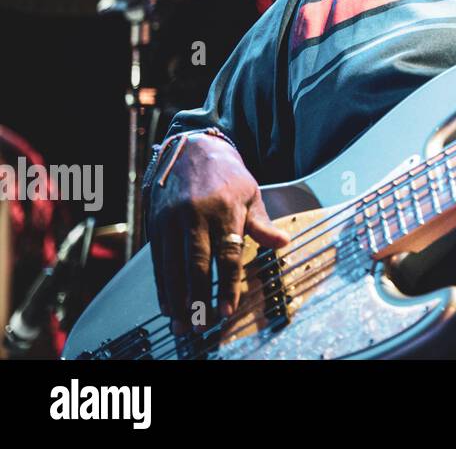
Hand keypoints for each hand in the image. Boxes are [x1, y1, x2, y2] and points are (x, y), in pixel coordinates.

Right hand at [146, 133, 289, 335]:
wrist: (192, 149)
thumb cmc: (227, 175)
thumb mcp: (251, 193)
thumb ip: (262, 223)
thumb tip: (282, 243)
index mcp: (224, 209)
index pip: (227, 254)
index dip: (227, 284)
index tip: (227, 310)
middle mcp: (195, 216)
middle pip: (195, 264)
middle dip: (197, 298)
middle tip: (200, 325)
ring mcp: (171, 220)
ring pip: (173, 266)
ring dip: (176, 298)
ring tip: (181, 323)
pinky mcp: (155, 224)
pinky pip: (158, 261)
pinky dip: (162, 285)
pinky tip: (167, 304)